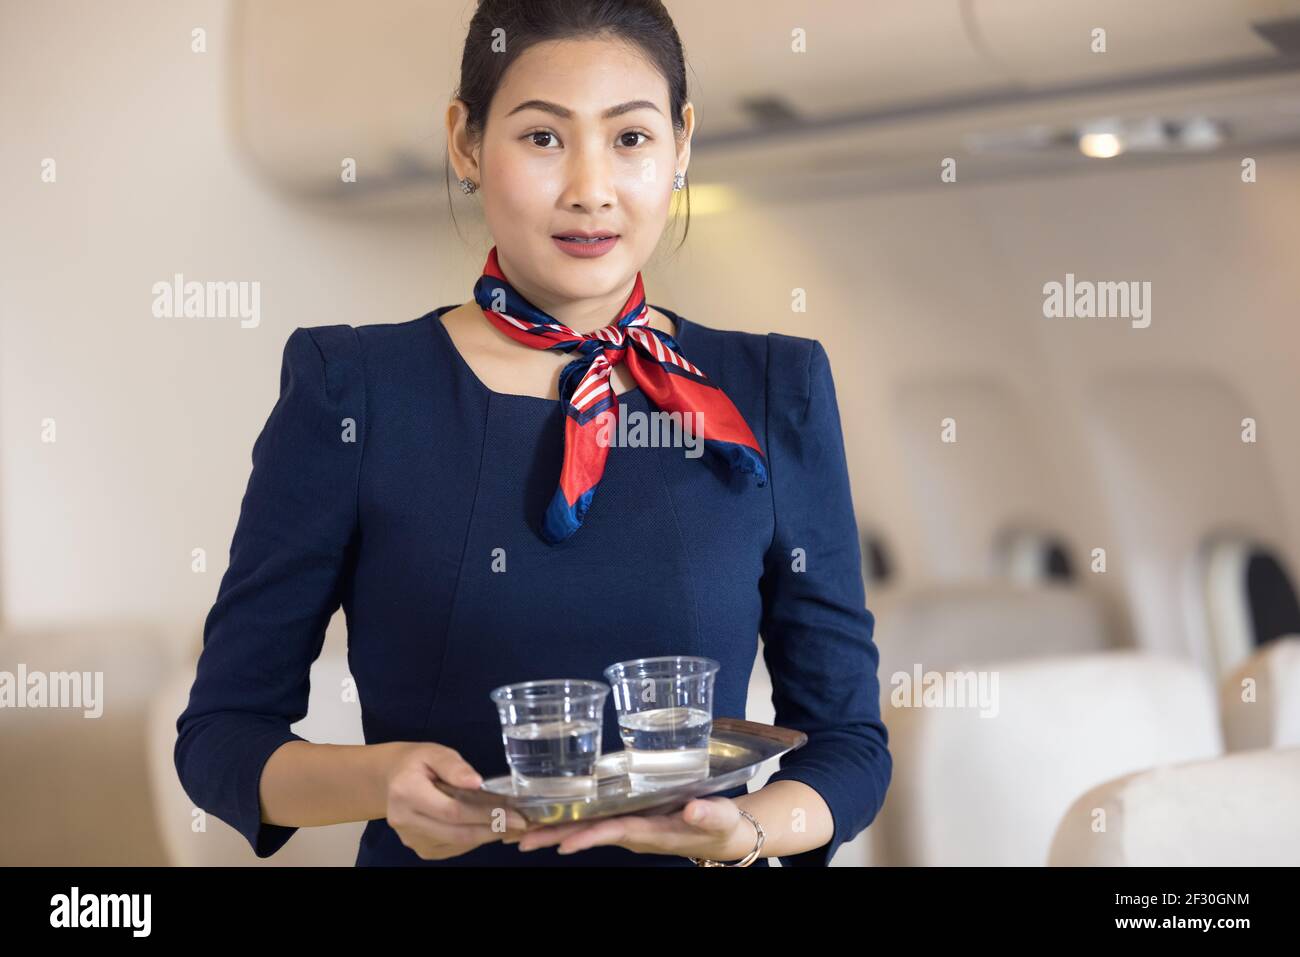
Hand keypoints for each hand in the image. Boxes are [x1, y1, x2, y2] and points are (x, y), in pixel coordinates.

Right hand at [384, 742, 529, 859]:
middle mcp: (405, 820)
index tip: (516, 814)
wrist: (389, 780)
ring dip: (487, 835)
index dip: (486, 814)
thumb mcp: (434, 752)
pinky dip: (474, 839)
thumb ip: (455, 766)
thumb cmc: (416, 762)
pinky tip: (490, 828)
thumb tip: (476, 782)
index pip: (453, 810)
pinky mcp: (420, 848)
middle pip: (457, 832)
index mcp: (407, 792)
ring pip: (457, 843)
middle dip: (493, 829)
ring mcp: (411, 839)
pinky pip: (452, 848)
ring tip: (511, 823)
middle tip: (522, 823)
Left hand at [508, 796, 750, 859]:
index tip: (561, 843)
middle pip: (588, 833)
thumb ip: (708, 814)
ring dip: (555, 829)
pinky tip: (550, 814)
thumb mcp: (720, 819)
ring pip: (586, 827)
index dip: (587, 836)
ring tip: (519, 829)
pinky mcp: (628, 817)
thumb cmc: (721, 826)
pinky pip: (594, 819)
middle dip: (554, 836)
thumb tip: (692, 810)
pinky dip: (571, 818)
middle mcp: (633, 831)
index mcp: (651, 831)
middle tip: (519, 839)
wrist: (722, 833)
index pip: (613, 832)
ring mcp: (628, 825)